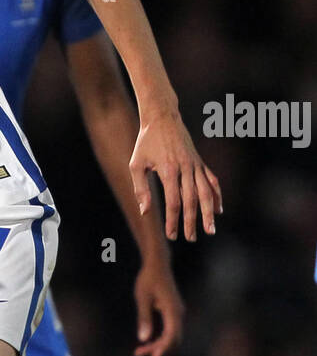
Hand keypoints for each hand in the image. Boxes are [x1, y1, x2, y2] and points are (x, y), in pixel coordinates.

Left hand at [130, 112, 222, 241]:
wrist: (162, 117)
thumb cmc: (145, 142)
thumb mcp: (136, 164)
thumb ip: (140, 189)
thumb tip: (145, 212)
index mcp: (169, 170)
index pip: (174, 202)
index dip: (173, 220)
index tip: (172, 235)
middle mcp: (186, 168)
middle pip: (192, 200)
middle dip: (191, 221)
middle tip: (191, 238)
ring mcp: (195, 164)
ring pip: (206, 192)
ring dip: (209, 212)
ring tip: (210, 230)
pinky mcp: (199, 162)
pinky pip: (212, 180)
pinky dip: (216, 195)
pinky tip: (218, 210)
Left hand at [132, 260, 184, 355]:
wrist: (157, 265)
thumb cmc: (148, 279)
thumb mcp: (142, 298)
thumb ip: (143, 318)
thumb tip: (143, 338)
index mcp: (172, 310)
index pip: (172, 335)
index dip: (164, 349)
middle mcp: (178, 313)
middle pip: (173, 339)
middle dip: (158, 350)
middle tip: (137, 355)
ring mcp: (177, 313)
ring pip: (171, 336)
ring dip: (158, 346)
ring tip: (139, 353)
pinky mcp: (173, 313)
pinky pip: (170, 331)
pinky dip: (160, 340)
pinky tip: (147, 344)